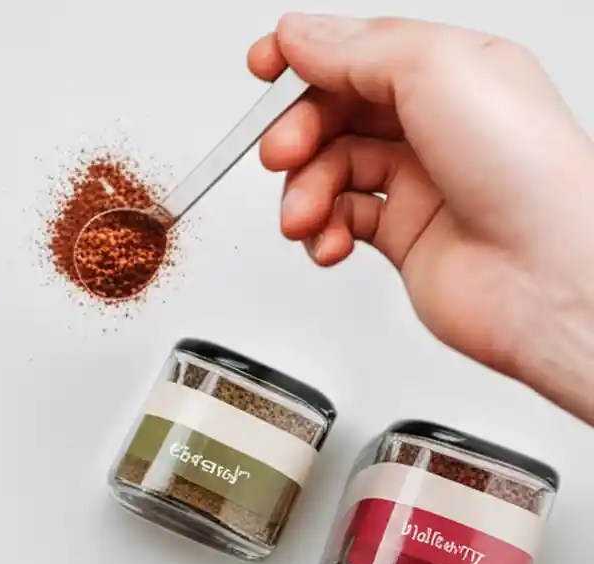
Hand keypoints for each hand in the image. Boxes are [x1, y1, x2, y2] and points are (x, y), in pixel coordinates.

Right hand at [251, 13, 593, 422]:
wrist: (547, 278)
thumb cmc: (528, 175)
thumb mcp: (435, 70)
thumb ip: (356, 49)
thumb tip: (299, 36)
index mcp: (454, 71)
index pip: (358, 54)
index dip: (305, 60)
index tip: (265, 69)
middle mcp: (437, 124)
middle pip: (333, 113)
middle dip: (296, 132)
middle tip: (280, 152)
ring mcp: (420, 181)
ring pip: (329, 170)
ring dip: (304, 190)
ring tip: (306, 213)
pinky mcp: (404, 234)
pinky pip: (338, 221)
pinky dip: (322, 231)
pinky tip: (328, 239)